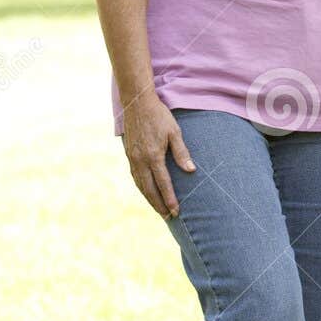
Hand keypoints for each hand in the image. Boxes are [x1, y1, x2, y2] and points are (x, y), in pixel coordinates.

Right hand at [123, 94, 195, 216]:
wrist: (137, 103)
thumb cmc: (159, 116)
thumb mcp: (174, 132)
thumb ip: (182, 153)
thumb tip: (191, 171)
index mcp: (153, 156)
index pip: (163, 184)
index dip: (170, 199)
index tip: (176, 211)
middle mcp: (141, 161)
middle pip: (149, 190)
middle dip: (159, 205)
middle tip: (168, 217)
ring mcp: (133, 159)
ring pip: (140, 185)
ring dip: (149, 199)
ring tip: (159, 210)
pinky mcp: (129, 155)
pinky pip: (135, 177)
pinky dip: (142, 188)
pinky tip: (147, 192)